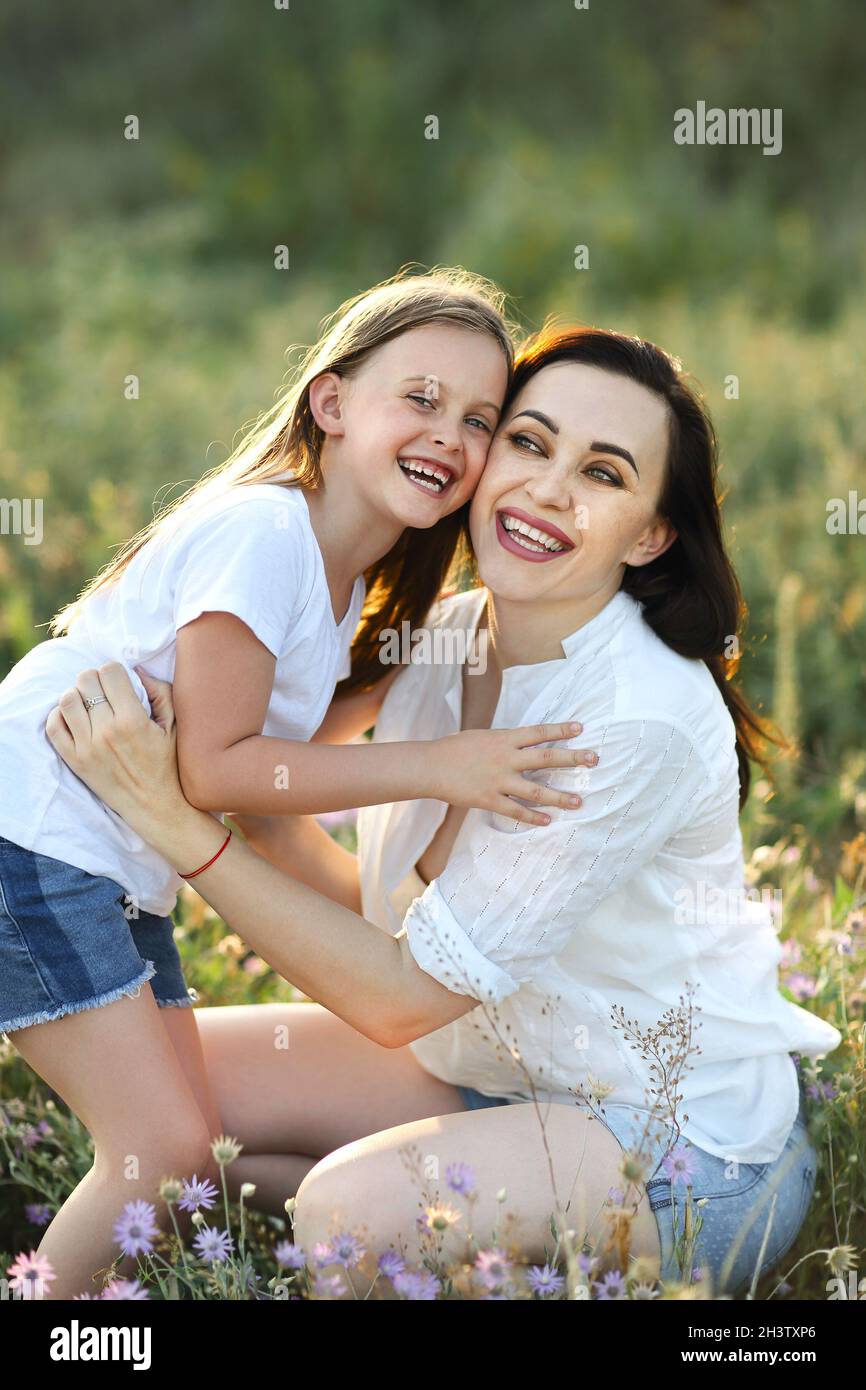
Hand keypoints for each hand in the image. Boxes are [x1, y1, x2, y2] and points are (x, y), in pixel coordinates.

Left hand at [45, 661, 189, 835]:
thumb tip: (139, 671)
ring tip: (89, 704)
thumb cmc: (167, 764)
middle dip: (96, 679)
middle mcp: (106, 731)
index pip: (110, 672)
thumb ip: (160, 692)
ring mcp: (87, 747)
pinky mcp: (75, 761)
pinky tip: (74, 718)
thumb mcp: (173, 726)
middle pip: (86, 680)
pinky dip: (59, 715)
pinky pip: (54, 727)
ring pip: (67, 699)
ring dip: (77, 695)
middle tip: (104, 692)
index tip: (120, 682)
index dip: (115, 671)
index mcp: (133, 720)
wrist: (154, 806)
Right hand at [428, 722, 597, 825]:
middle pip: (545, 758)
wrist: (431, 766)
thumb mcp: (483, 737)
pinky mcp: (489, 799)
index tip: (581, 729)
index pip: (539, 732)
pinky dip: (532, 817)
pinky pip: (515, 811)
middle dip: (572, 759)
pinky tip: (548, 821)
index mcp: (504, 739)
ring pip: (535, 790)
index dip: (561, 730)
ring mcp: (498, 780)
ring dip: (559, 797)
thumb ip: (505, 742)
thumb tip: (524, 743)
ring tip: (579, 802)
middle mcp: (505, 758)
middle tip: (594, 759)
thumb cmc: (455, 748)